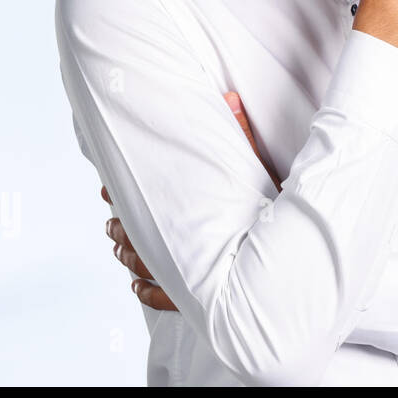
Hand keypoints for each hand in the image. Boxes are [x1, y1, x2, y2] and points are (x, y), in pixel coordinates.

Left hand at [104, 91, 271, 311]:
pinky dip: (145, 293)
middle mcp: (183, 247)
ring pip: (143, 266)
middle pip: (136, 237)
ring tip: (117, 247)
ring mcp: (187, 278)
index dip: (118, 196)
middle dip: (119, 227)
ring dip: (126, 256)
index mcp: (190, 215)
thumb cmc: (276, 213)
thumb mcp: (259, 170)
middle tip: (110, 220)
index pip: (142, 204)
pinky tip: (137, 287)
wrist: (293, 266)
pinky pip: (161, 301)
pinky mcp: (196, 300)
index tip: (105, 190)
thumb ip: (240, 134)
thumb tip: (230, 96)